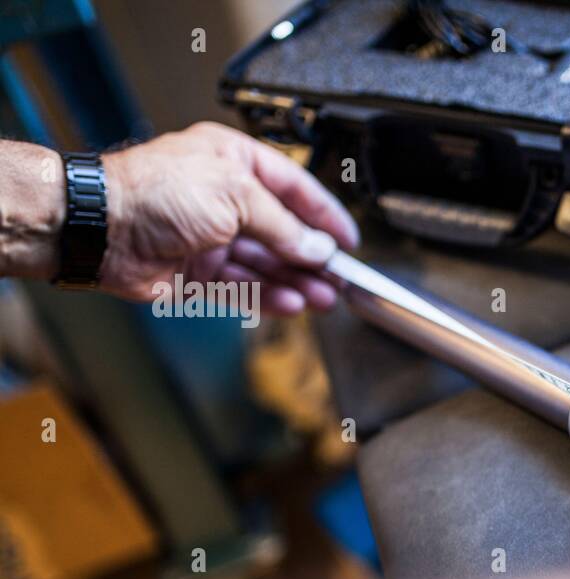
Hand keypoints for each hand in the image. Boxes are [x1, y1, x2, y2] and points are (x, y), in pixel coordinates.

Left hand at [100, 122, 357, 314]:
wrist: (100, 227)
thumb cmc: (151, 191)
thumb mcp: (234, 193)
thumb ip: (282, 225)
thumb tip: (315, 247)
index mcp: (233, 162)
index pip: (294, 189)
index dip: (324, 215)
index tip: (347, 241)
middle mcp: (224, 198)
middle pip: (283, 231)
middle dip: (313, 256)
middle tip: (341, 277)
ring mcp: (212, 236)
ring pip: (267, 263)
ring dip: (297, 280)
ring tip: (324, 296)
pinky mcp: (200, 272)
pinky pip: (245, 286)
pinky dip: (270, 295)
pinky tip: (293, 302)